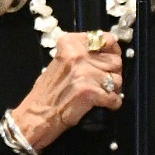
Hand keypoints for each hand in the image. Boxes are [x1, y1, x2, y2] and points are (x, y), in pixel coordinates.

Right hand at [10, 31, 123, 152]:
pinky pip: (115, 98)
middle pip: (115, 61)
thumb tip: (108, 54)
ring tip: (100, 94)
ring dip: (112, 90)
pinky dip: (111, 104)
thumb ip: (82, 54)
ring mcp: (85, 73)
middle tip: (103, 83)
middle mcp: (78, 55)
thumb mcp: (62, 61)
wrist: (37, 115)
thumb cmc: (48, 90)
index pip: (106, 39)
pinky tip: (101, 105)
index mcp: (71, 43)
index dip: (112, 51)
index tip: (110, 60)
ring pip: (117, 80)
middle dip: (113, 73)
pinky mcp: (91, 92)